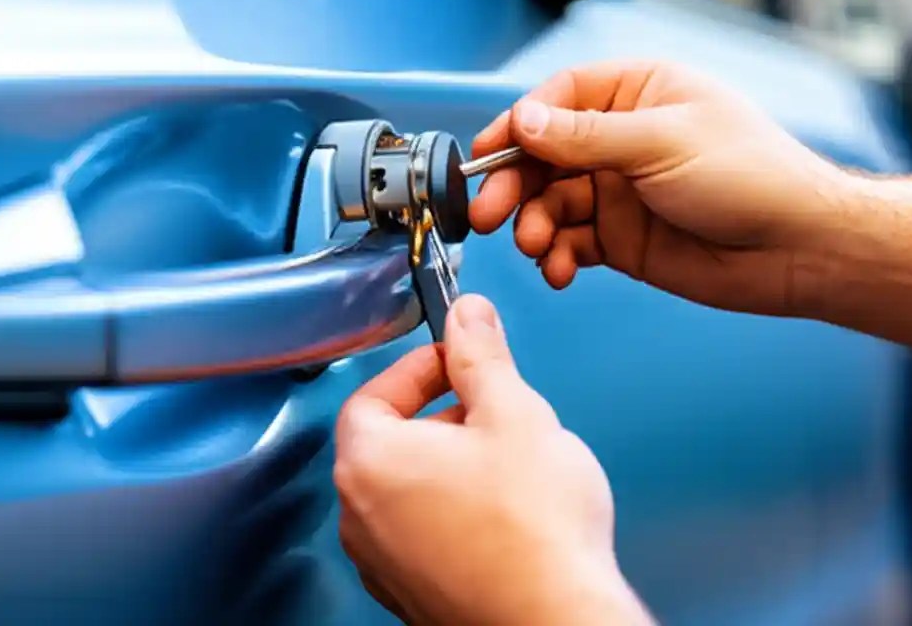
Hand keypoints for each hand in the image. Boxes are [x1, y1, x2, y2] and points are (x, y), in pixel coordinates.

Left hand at [334, 295, 651, 625]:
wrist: (552, 621)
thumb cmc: (533, 530)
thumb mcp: (513, 412)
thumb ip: (481, 356)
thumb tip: (467, 315)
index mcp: (368, 461)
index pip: (373, 393)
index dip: (421, 369)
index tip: (460, 361)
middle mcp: (358, 516)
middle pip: (389, 442)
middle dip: (442, 416)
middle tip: (495, 411)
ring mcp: (381, 562)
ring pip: (407, 491)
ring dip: (450, 467)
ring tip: (508, 468)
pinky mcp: (410, 595)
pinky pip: (421, 535)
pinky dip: (453, 515)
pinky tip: (503, 517)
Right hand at [470, 60, 853, 315]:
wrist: (798, 249)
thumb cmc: (752, 177)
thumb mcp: (661, 143)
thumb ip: (585, 136)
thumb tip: (524, 122)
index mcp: (638, 93)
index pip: (558, 99)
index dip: (518, 125)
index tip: (487, 154)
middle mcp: (622, 139)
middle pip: (543, 156)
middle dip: (513, 186)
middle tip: (490, 214)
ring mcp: (619, 190)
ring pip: (550, 203)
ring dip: (533, 226)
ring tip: (536, 246)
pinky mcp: (620, 238)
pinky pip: (569, 243)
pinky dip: (556, 257)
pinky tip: (559, 269)